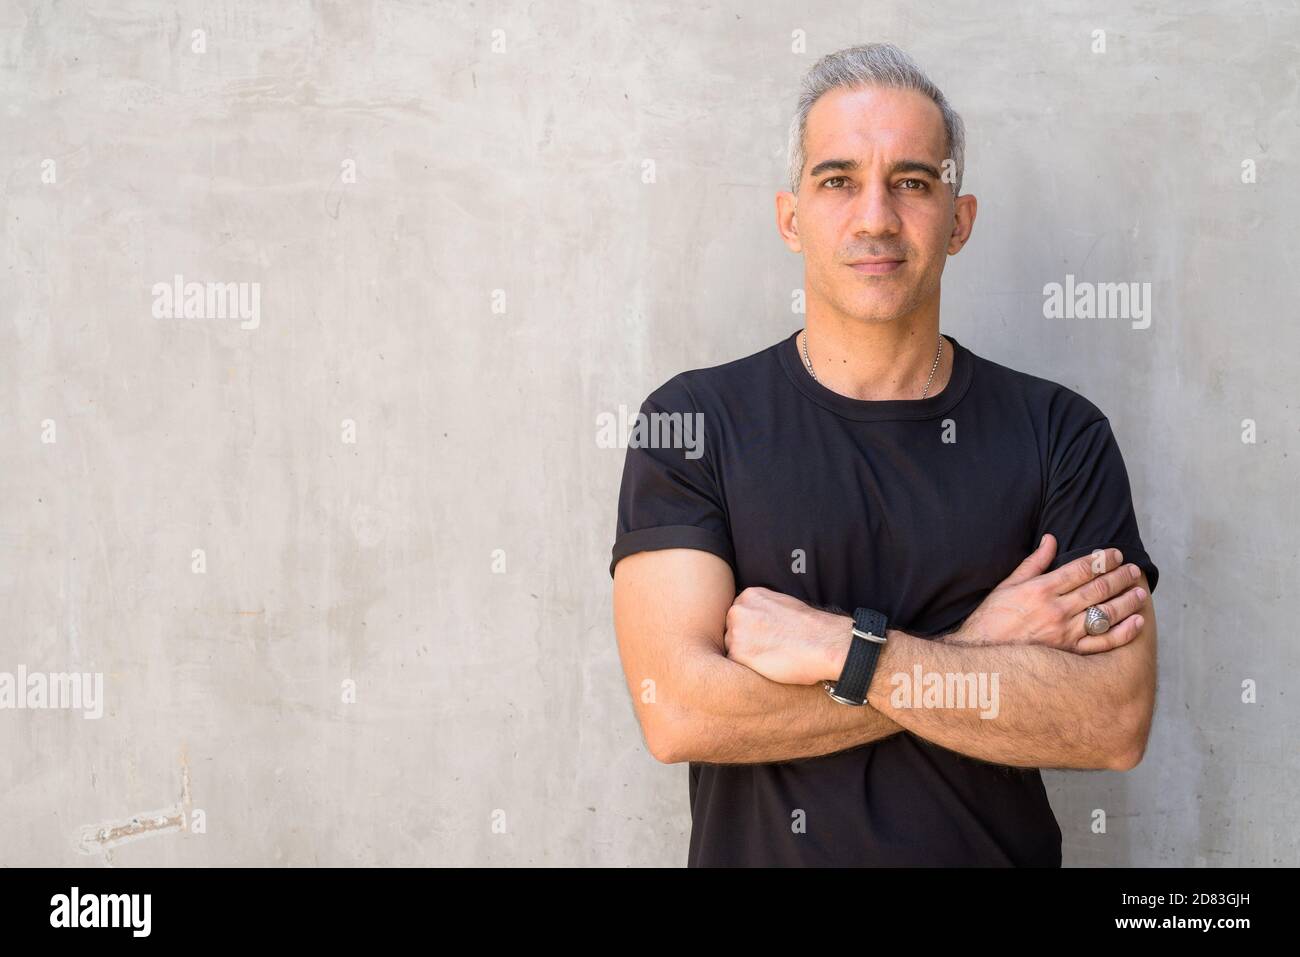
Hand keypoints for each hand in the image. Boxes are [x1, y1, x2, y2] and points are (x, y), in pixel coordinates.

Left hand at [723, 587, 851, 684]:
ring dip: (747, 656)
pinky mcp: (738, 654)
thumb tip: (755, 621)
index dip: (752, 629)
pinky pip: (736, 666)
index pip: (739, 615)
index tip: (767, 636)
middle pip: (731, 631)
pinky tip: (769, 666)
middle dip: (746, 641)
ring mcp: (735, 632)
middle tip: (769, 649)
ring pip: (732, 648)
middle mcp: (738, 610)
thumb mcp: (782, 604)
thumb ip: (762, 609)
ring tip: (772, 657)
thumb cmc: (811, 627)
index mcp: (749, 595)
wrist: (826, 644)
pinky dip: (749, 669)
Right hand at [952, 534, 1147, 654]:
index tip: (1115, 554)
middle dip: (1120, 576)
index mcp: (1041, 589)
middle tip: (1133, 569)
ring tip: (1141, 592)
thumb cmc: (992, 618)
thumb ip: (1034, 562)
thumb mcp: (1008, 584)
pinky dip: (1124, 632)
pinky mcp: (1070, 653)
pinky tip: (1137, 622)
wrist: (982, 654)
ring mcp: (1065, 633)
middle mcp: (1056, 610)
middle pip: (1098, 588)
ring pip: (1106, 613)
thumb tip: (1051, 539)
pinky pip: (1104, 642)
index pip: (1081, 569)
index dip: (1102, 559)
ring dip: (1127, 601)